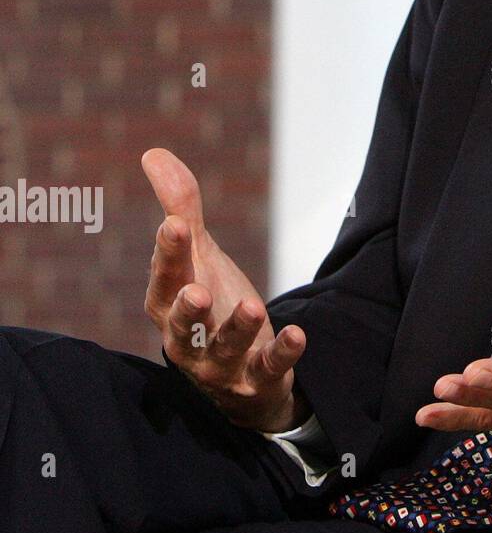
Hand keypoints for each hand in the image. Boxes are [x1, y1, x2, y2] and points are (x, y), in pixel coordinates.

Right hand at [141, 148, 308, 432]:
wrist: (238, 370)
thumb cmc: (211, 303)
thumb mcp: (200, 254)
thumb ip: (181, 207)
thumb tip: (154, 154)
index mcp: (169, 303)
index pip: (165, 278)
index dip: (168, 254)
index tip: (174, 225)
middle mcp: (187, 339)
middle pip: (182, 326)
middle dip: (187, 310)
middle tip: (197, 290)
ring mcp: (222, 363)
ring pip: (225, 350)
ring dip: (237, 330)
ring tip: (253, 307)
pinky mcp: (257, 378)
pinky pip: (269, 369)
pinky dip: (282, 353)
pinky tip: (296, 334)